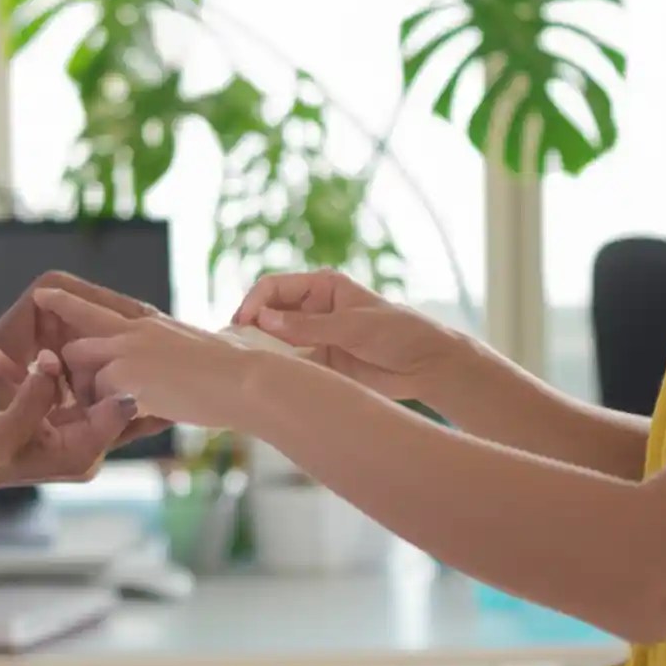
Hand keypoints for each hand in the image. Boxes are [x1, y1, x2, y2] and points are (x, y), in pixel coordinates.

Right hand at [0, 272, 164, 476]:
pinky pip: (55, 388)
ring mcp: (64, 432)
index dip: (133, 377)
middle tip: (142, 332)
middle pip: (113, 399)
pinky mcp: (45, 420)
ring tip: (75, 331)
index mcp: (80, 453)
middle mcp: (80, 444)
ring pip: (85, 388)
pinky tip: (19, 352)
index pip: (120, 412)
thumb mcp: (7, 428)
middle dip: (117, 366)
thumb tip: (53, 362)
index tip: (145, 345)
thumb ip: (34, 396)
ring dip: (73, 361)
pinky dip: (40, 371)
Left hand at [33, 288, 251, 428]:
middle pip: (77, 347)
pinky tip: (138, 416)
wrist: (245, 380)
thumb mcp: (201, 346)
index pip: (96, 309)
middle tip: (91, 398)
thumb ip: (181, 347)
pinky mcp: (127, 378)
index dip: (66, 301)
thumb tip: (209, 344)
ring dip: (93, 398)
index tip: (42, 293)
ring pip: (84, 375)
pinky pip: (98, 399)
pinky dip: (110, 413)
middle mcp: (132, 335)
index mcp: (148, 325)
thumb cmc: (236, 368)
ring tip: (125, 411)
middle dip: (74, 374)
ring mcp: (127, 354)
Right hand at [233, 270, 465, 399]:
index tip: (244, 323)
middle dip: (252, 327)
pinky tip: (268, 379)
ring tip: (249, 365)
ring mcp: (315, 337)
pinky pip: (290, 363)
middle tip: (237, 348)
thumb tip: (264, 321)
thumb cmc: (398, 333)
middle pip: (269, 313)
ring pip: (276, 341)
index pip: (274, 287)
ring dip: (262, 350)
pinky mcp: (320, 363)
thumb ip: (308, 327)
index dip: (255, 302)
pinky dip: (278, 369)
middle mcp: (313, 310)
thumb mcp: (352, 326)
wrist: (428, 366)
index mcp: (322, 288)